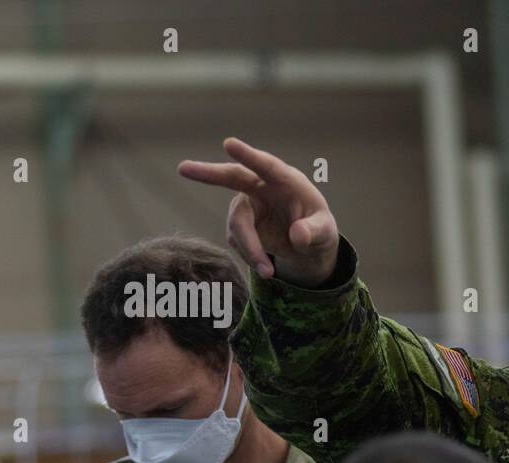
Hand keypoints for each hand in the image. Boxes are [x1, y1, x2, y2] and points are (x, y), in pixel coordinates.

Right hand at [178, 137, 339, 286]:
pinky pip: (238, 241)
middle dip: (208, 174)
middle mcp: (261, 187)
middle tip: (183, 168)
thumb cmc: (317, 227)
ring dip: (250, 249)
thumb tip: (298, 236)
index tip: (228, 143)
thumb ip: (314, 232)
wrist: (307, 244)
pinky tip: (265, 263)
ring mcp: (246, 204)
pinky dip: (251, 256)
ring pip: (238, 225)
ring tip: (269, 272)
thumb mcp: (325, 233)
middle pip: (232, 177)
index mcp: (285, 180)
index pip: (266, 165)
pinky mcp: (239, 224)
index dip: (248, 155)